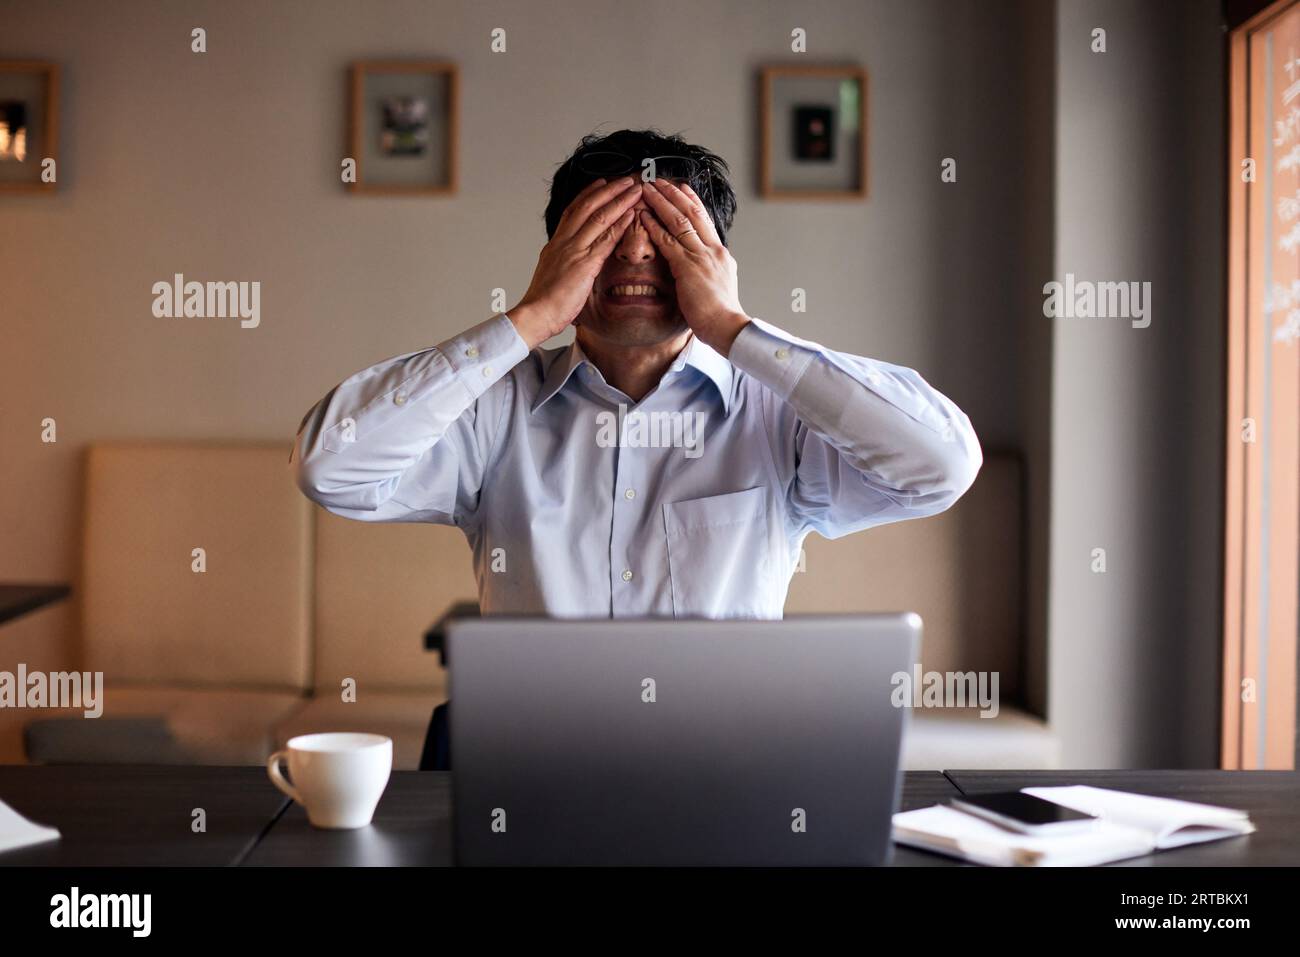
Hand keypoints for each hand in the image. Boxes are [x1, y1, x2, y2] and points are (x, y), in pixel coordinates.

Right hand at [507, 176, 640, 348]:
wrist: (535, 314)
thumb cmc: (543, 302)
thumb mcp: (553, 275)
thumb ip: (563, 264)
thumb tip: (572, 263)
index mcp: (555, 244)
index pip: (572, 211)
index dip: (588, 195)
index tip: (601, 183)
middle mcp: (564, 242)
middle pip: (587, 206)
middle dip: (608, 190)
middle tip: (625, 179)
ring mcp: (574, 250)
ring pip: (599, 217)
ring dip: (619, 200)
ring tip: (634, 188)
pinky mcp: (585, 264)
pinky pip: (605, 238)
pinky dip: (619, 223)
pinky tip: (631, 213)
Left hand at [638, 179, 748, 354]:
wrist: (727, 325)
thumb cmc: (721, 314)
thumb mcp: (719, 285)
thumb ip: (710, 272)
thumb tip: (703, 268)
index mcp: (721, 253)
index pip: (706, 220)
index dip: (693, 201)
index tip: (682, 187)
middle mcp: (713, 250)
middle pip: (693, 213)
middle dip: (674, 194)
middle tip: (660, 180)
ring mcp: (701, 256)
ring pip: (680, 221)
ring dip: (661, 203)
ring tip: (648, 189)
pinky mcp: (687, 267)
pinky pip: (668, 241)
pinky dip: (654, 226)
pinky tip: (643, 215)